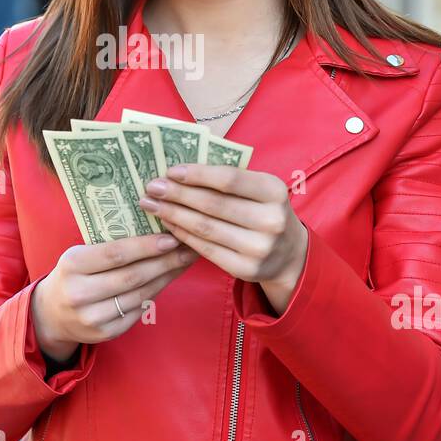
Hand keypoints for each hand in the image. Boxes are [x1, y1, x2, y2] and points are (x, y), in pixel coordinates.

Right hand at [30, 232, 198, 361]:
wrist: (51, 314)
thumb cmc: (73, 274)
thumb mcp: (80, 254)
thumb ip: (110, 245)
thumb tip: (157, 230)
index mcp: (72, 265)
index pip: (115, 254)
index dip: (146, 246)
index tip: (172, 238)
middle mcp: (79, 293)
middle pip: (132, 276)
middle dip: (165, 261)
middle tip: (189, 248)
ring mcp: (92, 317)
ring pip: (140, 295)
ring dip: (166, 277)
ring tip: (185, 261)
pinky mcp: (105, 333)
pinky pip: (138, 311)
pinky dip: (156, 293)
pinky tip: (168, 279)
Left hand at [138, 163, 308, 315]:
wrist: (288, 254)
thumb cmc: (263, 210)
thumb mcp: (258, 189)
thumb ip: (228, 179)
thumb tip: (178, 172)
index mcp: (274, 191)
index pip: (229, 179)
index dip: (197, 175)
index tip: (170, 171)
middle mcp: (270, 220)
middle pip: (213, 204)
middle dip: (177, 194)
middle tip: (152, 187)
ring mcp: (259, 248)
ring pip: (205, 228)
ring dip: (173, 214)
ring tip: (151, 205)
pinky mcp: (246, 269)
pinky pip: (205, 249)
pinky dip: (182, 235)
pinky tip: (167, 224)